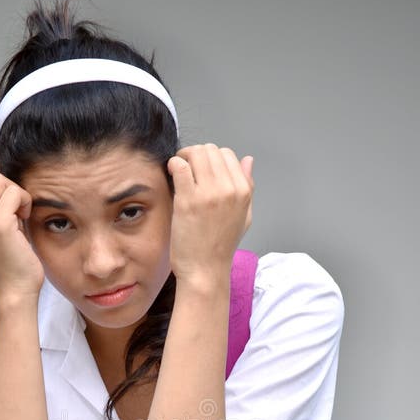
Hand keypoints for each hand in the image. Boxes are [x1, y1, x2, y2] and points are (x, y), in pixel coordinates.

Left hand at [167, 144, 253, 287]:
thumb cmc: (220, 246)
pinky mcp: (188, 201)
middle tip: (187, 167)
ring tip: (178, 170)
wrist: (205, 270)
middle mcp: (228, 189)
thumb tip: (248, 160)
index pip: (227, 154)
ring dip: (184, 157)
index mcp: (243, 191)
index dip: (211, 158)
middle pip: (210, 150)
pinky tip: (172, 174)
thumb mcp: (244, 215)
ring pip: (196, 153)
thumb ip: (247, 186)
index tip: (200, 168)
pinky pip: (180, 166)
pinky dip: (174, 164)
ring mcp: (208, 194)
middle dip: (196, 154)